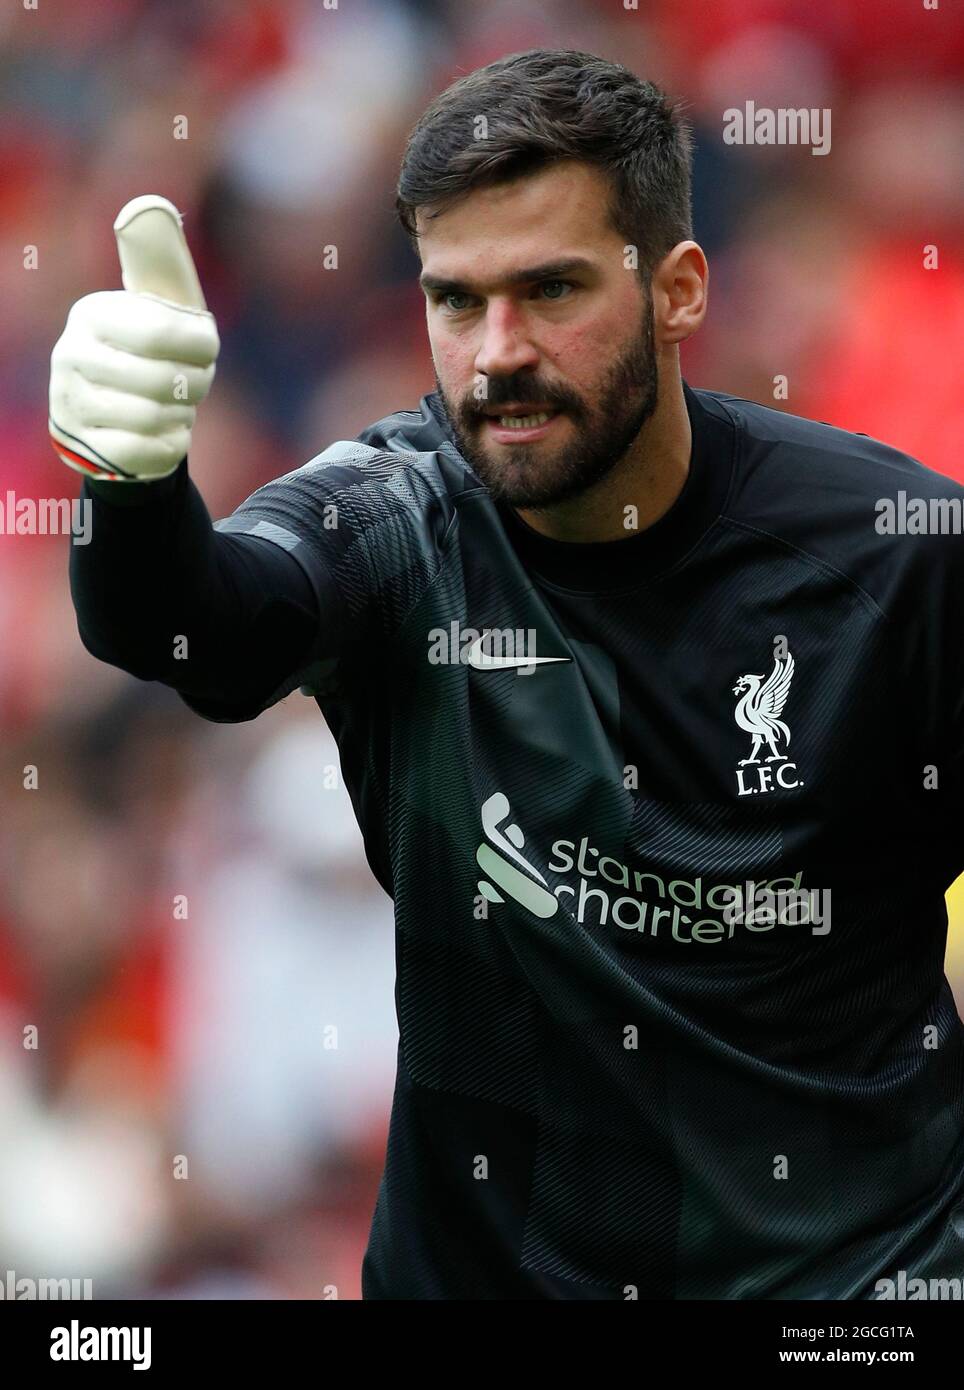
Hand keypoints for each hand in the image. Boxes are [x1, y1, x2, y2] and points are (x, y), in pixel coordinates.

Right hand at [49, 194, 219, 481]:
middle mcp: (70, 356)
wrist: (131, 413)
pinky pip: (147, 452)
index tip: (207, 348)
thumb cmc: (158, 348)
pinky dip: (171, 446)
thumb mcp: (165, 300)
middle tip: (195, 383)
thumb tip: (147, 205)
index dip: (201, 347)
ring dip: (182, 415)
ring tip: (177, 405)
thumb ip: (161, 256)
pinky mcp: (85, 448)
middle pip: (162, 381)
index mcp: (92, 312)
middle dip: (195, 385)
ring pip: (154, 418)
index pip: (160, 332)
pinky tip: (165, 432)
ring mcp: (72, 404)